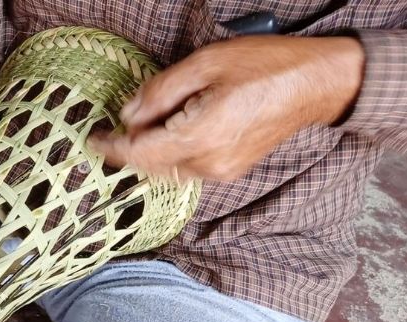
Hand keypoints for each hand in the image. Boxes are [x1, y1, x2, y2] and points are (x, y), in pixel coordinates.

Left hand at [90, 35, 363, 181]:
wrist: (315, 86)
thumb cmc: (264, 66)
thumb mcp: (204, 64)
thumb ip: (160, 92)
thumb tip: (127, 114)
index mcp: (199, 137)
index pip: (139, 153)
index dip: (110, 148)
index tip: (91, 139)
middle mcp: (207, 164)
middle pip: (149, 165)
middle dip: (127, 149)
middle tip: (110, 130)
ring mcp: (220, 172)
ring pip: (165, 169)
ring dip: (147, 152)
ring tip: (140, 126)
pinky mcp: (228, 171)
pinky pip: (185, 168)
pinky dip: (168, 154)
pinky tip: (168, 132)